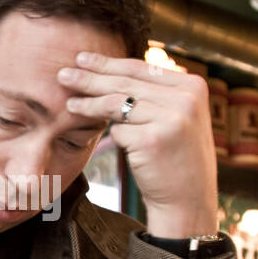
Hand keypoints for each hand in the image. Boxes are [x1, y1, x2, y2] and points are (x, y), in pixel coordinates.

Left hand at [58, 51, 218, 237]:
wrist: (189, 199)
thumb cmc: (177, 157)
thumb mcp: (177, 117)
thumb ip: (157, 94)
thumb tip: (115, 70)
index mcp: (193, 86)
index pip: (141, 67)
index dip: (108, 63)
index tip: (83, 58)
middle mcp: (186, 98)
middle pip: (126, 82)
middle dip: (90, 77)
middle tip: (64, 73)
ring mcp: (172, 118)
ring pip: (116, 104)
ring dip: (88, 102)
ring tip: (69, 103)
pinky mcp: (153, 140)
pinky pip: (119, 131)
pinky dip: (110, 137)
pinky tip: (95, 137)